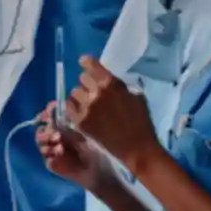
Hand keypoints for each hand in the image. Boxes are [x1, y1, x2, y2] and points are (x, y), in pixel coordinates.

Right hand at [35, 102, 113, 191]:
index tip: (48, 113)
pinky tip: (59, 154)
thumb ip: (68, 130)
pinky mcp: (51, 162)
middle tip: (55, 136)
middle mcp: (56, 137)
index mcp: (65, 128)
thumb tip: (54, 118)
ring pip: (40, 141)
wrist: (96, 174)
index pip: (52, 117)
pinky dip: (50, 153)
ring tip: (59, 146)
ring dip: (46, 140)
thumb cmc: (94, 153)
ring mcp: (52, 150)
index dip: (48, 113)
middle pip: (42, 129)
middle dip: (45, 130)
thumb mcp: (82, 139)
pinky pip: (45, 155)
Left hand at [67, 56, 160, 175]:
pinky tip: (81, 112)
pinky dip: (74, 108)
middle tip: (92, 89)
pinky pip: (69, 108)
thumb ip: (121, 87)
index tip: (84, 62)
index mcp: (111, 84)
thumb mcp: (136, 97)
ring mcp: (86, 108)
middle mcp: (96, 93)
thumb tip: (110, 82)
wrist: (136, 148)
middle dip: (87, 82)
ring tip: (87, 102)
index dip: (87, 62)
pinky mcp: (80, 122)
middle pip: (82, 78)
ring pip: (74, 93)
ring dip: (80, 96)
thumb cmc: (141, 121)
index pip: (91, 65)